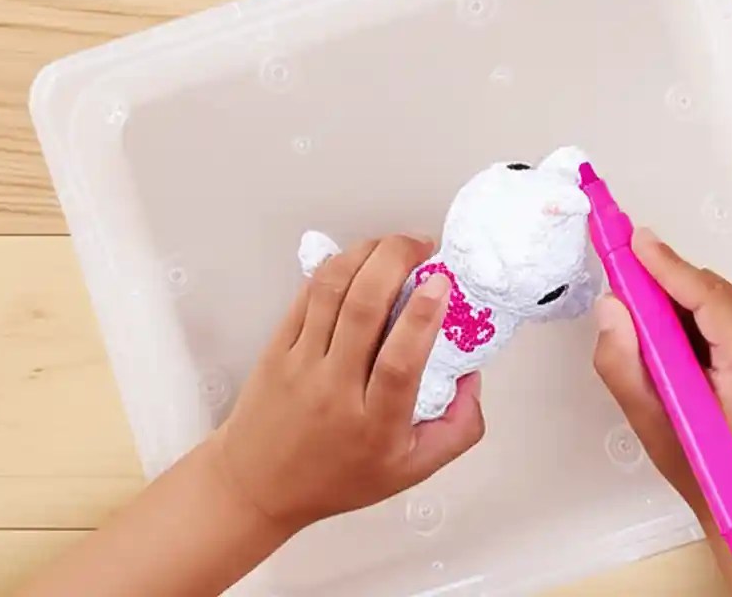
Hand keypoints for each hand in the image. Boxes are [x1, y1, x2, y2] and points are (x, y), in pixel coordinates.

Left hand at [213, 235, 486, 532]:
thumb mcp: (412, 470)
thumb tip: (473, 376)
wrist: (258, 485)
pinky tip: (361, 260)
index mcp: (375, 425)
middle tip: (423, 247)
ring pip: (331, 290)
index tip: (441, 283)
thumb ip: (459, 428)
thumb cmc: (337, 477)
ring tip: (394, 247)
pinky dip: (336, 267)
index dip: (422, 318)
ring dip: (366, 254)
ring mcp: (301, 365)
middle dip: (395, 261)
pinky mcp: (278, 347)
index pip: (399, 363)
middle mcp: (335, 390)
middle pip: (362, 309)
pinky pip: (307, 294)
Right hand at [591, 229, 731, 522]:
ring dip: (681, 299)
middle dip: (668, 281)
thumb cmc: (704, 471)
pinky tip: (669, 334)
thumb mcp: (651, 422)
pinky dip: (698, 316)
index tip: (631, 239)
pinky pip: (731, 317)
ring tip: (640, 311)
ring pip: (722, 301)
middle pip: (715, 292)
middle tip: (622, 278)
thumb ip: (623, 362)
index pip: (707, 296)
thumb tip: (611, 305)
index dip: (666, 265)